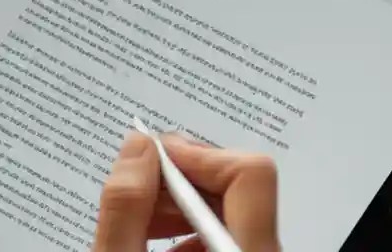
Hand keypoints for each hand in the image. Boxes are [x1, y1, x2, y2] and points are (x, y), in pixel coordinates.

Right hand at [92, 132, 279, 251]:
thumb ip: (127, 210)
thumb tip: (138, 149)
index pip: (248, 173)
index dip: (197, 155)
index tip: (155, 156)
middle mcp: (264, 251)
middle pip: (238, 186)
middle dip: (182, 180)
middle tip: (138, 189)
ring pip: (231, 208)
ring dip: (182, 206)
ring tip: (141, 223)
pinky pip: (229, 230)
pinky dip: (192, 229)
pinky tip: (159, 245)